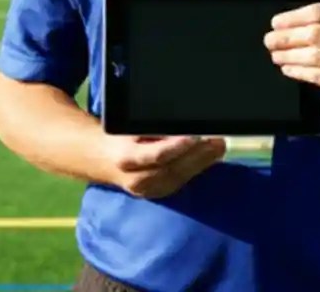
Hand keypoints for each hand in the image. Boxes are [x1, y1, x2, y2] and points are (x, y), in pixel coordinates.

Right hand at [99, 134, 226, 198]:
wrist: (100, 159)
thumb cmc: (117, 136)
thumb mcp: (127, 127)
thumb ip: (151, 129)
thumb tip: (180, 124)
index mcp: (126, 158)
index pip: (158, 155)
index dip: (178, 146)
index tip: (197, 136)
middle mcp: (136, 178)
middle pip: (173, 168)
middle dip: (198, 155)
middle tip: (218, 140)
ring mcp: (146, 190)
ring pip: (179, 176)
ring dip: (202, 162)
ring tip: (218, 147)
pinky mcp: (155, 194)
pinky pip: (178, 181)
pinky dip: (194, 169)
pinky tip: (208, 158)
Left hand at [264, 0, 319, 111]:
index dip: (294, 17)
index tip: (275, 22)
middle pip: (316, 34)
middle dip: (287, 37)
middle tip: (269, 40)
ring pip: (315, 56)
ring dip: (290, 55)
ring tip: (275, 54)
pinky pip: (318, 75)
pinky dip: (299, 71)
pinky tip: (287, 68)